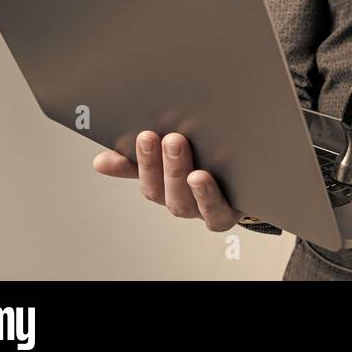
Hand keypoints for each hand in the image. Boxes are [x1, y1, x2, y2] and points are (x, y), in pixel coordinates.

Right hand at [92, 131, 245, 231]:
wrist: (252, 185)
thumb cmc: (208, 165)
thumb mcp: (172, 159)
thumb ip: (139, 160)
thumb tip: (100, 161)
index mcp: (163, 185)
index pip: (142, 175)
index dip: (134, 162)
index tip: (136, 136)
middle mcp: (179, 200)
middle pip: (160, 189)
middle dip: (156, 162)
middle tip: (162, 135)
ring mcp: (201, 209)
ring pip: (182, 201)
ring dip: (177, 173)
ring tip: (177, 145)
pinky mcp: (225, 216)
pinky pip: (213, 213)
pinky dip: (206, 197)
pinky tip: (201, 178)